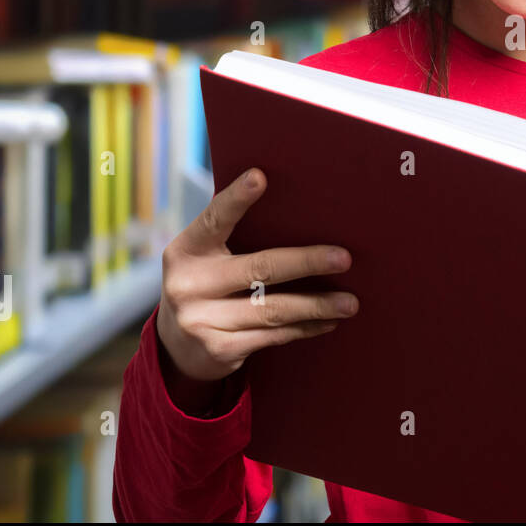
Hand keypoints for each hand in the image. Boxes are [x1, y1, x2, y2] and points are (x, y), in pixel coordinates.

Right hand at [156, 167, 358, 388]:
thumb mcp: (206, 257)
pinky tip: (328, 321)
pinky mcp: (219, 349)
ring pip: (273, 308)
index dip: (236, 198)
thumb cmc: (207, 284)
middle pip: (260, 268)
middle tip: (344, 258)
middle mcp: (189, 284)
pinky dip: (305, 327)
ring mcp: (201, 320)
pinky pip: (274, 335)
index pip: (214, 219)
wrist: (176, 345)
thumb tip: (301, 211)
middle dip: (307, 262)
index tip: (260, 177)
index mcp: (187, 250)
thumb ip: (235, 237)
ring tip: (349, 302)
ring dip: (318, 305)